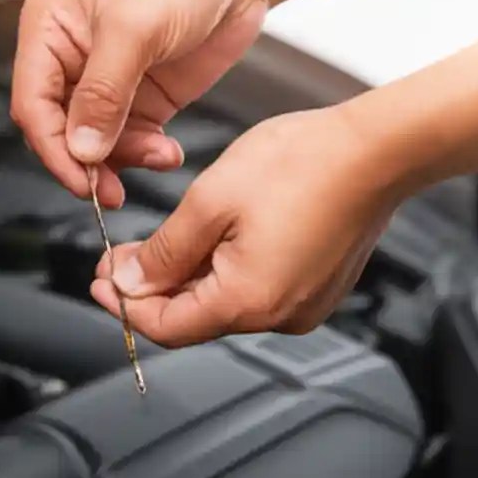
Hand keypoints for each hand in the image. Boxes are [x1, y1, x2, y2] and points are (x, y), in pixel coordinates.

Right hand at [9, 0, 266, 206]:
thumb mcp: (135, 28)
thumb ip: (103, 94)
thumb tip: (80, 149)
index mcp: (50, 26)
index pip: (32, 101)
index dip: (52, 146)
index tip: (81, 179)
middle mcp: (72, 55)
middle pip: (59, 128)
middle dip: (85, 161)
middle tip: (110, 192)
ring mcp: (110, 78)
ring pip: (96, 142)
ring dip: (122, 160)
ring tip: (157, 157)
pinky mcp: (144, 95)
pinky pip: (131, 139)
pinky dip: (147, 153)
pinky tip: (168, 152)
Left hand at [91, 107, 406, 346]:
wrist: (376, 150)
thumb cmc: (304, 165)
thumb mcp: (209, 202)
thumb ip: (163, 251)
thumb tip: (129, 283)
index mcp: (247, 301)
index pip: (165, 327)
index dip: (124, 305)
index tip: (100, 281)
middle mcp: (279, 315)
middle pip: (194, 318)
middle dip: (152, 287)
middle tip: (119, 257)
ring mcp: (304, 304)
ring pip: (225, 302)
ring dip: (188, 276)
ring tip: (165, 239)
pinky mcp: (318, 286)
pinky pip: (256, 288)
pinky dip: (225, 269)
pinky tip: (213, 237)